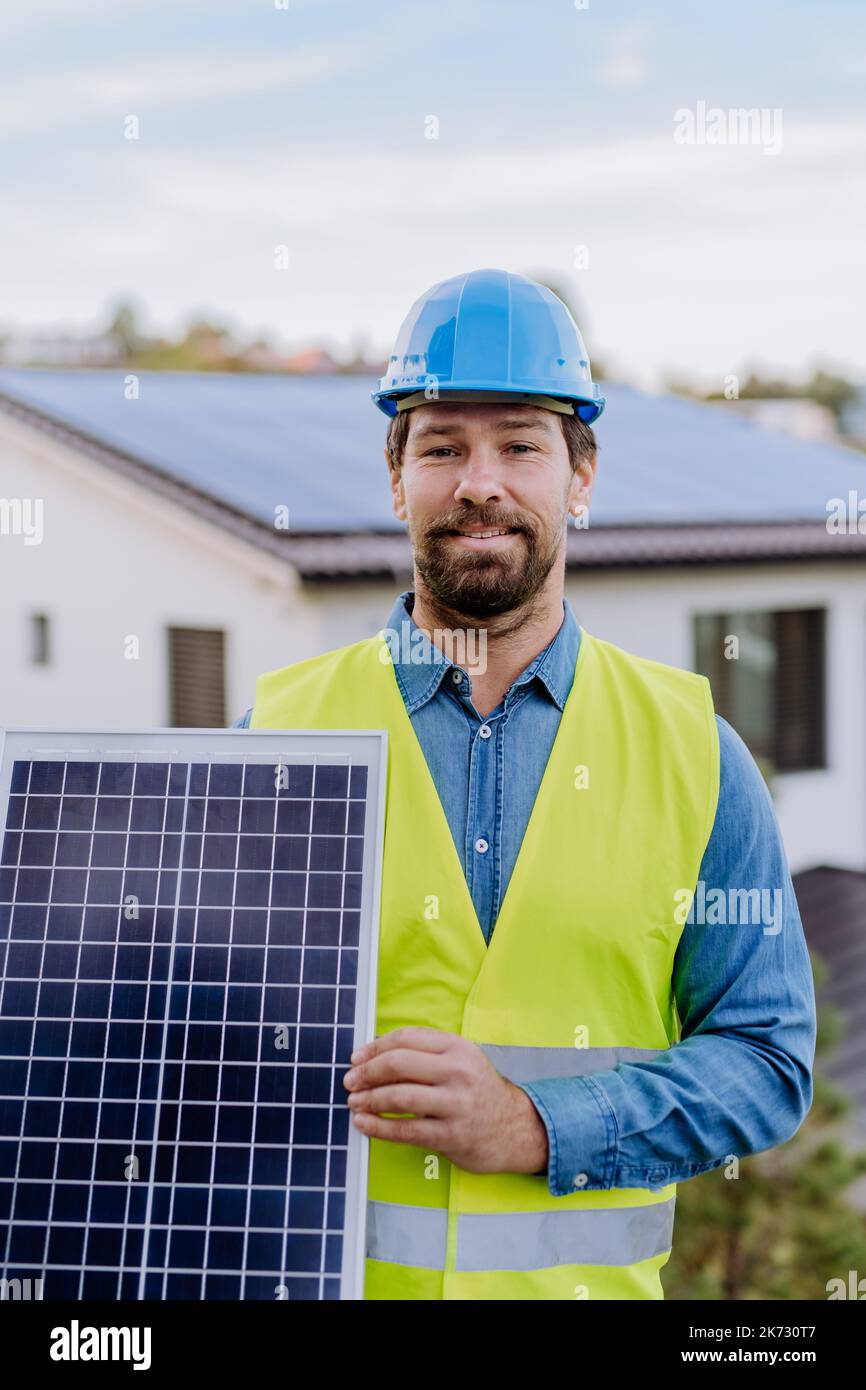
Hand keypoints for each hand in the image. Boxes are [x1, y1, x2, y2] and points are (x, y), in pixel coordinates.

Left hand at [342, 1025, 548, 1174]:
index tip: (357, 1057)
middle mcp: (458, 1072)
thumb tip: (374, 1056)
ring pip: (399, 1097)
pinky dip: (379, 1127)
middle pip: (399, 1063)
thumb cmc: (479, 1092)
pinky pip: (406, 1130)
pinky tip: (365, 1124)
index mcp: (457, 1047)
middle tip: (351, 1081)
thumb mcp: (460, 1061)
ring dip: (369, 1099)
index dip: (375, 1046)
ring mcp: (456, 1104)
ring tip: (354, 1103)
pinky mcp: (452, 1135)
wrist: (516, 1128)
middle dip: (367, 1072)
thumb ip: (425, 1054)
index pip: (407, 1038)